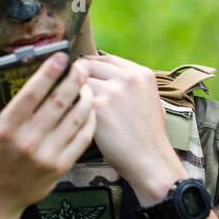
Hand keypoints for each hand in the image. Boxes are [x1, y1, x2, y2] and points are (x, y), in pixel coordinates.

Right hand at [0, 54, 95, 218]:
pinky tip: (88, 109)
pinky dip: (89, 121)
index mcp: (5, 127)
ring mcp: (45, 156)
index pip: (32, 92)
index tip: (60, 57)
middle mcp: (26, 141)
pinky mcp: (59, 167)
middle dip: (74, 80)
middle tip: (81, 66)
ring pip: (75, 119)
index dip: (49, 71)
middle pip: (59, 103)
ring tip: (87, 85)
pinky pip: (82, 139)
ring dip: (85, 98)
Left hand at [83, 53, 186, 204]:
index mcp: (141, 73)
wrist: (150, 160)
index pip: (104, 58)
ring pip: (78, 81)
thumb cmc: (147, 134)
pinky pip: (74, 98)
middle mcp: (128, 78)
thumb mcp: (148, 98)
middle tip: (71, 93)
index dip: (90, 67)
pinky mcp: (99, 107)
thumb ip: (128, 83)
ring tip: (70, 106)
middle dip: (79, 79)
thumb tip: (102, 73)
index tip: (82, 77)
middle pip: (88, 65)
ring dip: (72, 92)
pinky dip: (69, 106)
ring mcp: (113, 91)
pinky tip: (69, 116)